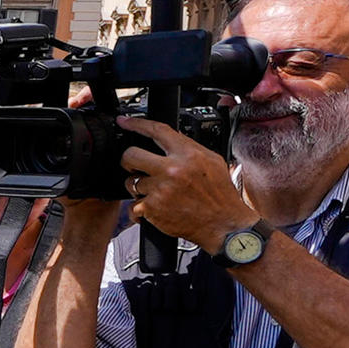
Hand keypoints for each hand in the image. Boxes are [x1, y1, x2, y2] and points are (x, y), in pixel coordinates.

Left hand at [116, 115, 250, 246]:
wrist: (224, 225)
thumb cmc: (220, 194)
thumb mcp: (212, 161)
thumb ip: (189, 148)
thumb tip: (169, 139)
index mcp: (187, 154)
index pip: (156, 131)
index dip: (136, 124)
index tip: (124, 122)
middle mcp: (172, 170)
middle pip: (131, 155)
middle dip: (129, 160)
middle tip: (135, 166)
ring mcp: (160, 189)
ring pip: (131, 182)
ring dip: (138, 188)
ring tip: (155, 193)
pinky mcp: (153, 209)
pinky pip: (133, 206)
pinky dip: (139, 210)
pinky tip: (152, 210)